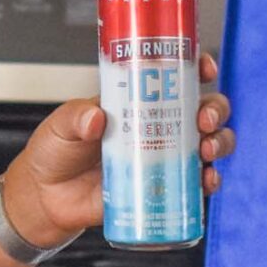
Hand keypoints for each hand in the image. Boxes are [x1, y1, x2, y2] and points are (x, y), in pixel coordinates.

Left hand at [3, 52, 237, 245]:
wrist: (47, 198)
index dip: (196, 68)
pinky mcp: (163, 189)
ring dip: (219, 143)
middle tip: (203, 119)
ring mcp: (163, 158)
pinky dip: (209, 181)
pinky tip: (206, 181)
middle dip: (214, 109)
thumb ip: (75, 118)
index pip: (174, 77)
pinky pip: (196, 184)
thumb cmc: (55, 153)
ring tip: (206, 149)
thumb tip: (97, 117)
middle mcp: (157, 127)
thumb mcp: (59, 126)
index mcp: (135, 102)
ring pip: (208, 144)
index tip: (205, 67)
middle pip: (202, 110)